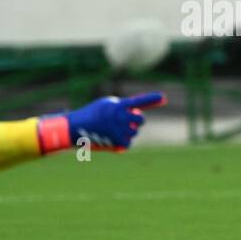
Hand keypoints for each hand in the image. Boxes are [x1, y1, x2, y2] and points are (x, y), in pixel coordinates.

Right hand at [40, 91, 165, 152]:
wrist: (76, 128)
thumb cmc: (92, 115)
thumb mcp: (106, 105)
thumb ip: (123, 105)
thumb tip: (139, 107)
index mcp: (118, 105)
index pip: (139, 101)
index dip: (152, 99)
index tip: (164, 97)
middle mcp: (121, 117)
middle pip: (141, 119)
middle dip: (136, 121)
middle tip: (128, 122)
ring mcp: (120, 130)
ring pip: (134, 132)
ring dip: (127, 132)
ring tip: (112, 130)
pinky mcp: (118, 141)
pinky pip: (128, 142)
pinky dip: (123, 142)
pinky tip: (112, 140)